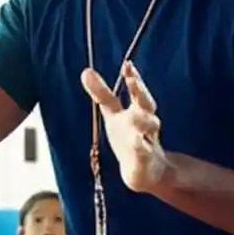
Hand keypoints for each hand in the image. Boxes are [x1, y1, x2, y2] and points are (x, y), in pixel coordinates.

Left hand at [81, 62, 168, 192]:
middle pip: (145, 104)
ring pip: (148, 127)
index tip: (126, 65)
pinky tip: (139, 144)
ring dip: (142, 120)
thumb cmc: (129, 135)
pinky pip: (144, 152)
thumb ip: (102, 93)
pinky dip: (142, 147)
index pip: (135, 91)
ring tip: (132, 115)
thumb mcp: (113, 113)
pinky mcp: (145, 159)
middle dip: (140, 92)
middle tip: (132, 80)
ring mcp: (148, 139)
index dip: (132, 78)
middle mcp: (146, 121)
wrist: (146, 169)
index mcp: (138, 109)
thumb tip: (85, 71)